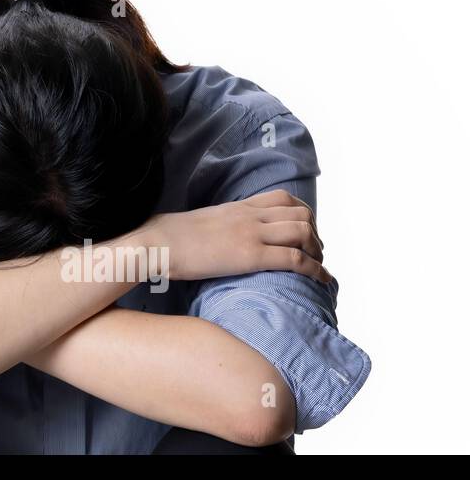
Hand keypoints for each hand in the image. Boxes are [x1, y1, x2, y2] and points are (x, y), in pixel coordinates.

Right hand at [134, 189, 332, 285]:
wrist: (156, 243)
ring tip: (318, 267)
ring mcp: (250, 234)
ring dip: (318, 250)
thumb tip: (217, 236)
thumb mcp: (199, 223)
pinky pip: (294, 259)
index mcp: (236, 207)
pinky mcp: (250, 255)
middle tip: (314, 253)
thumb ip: (217, 225)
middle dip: (315, 234)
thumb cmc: (168, 238)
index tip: (304, 232)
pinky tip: (322, 280)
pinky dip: (315, 269)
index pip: (282, 199)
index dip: (302, 214)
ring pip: (303, 232)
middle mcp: (249, 216)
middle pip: (300, 214)